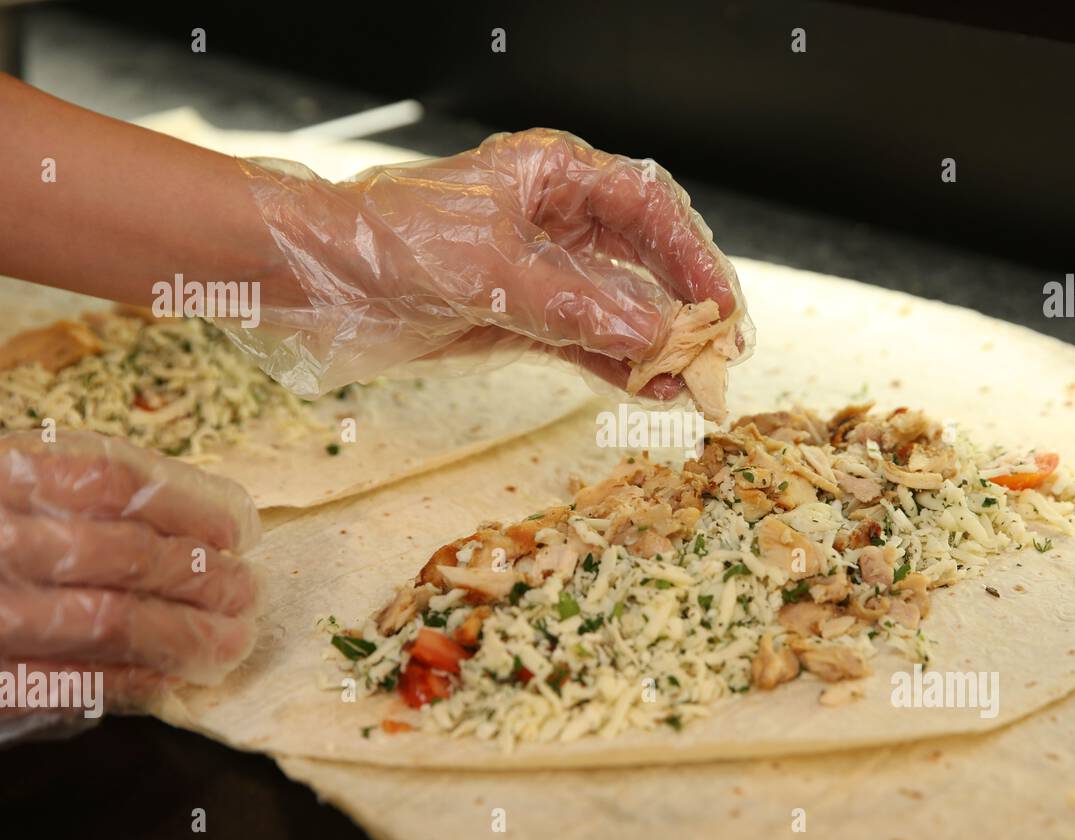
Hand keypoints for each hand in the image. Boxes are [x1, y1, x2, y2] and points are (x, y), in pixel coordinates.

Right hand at [0, 431, 259, 741]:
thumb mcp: (0, 480)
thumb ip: (61, 485)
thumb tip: (180, 522)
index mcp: (2, 475)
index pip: (119, 484)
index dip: (190, 508)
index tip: (233, 530)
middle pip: (130, 555)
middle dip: (203, 578)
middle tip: (246, 592)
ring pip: (115, 622)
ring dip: (187, 635)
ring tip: (231, 640)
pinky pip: (72, 682)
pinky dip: (131, 682)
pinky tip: (167, 681)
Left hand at [233, 129, 746, 397]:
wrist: (316, 278)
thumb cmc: (391, 240)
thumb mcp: (490, 267)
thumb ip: (575, 304)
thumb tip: (652, 334)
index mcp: (554, 175)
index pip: (647, 205)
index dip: (691, 253)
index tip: (719, 301)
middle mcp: (557, 220)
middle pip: (644, 260)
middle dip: (683, 305)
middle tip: (720, 349)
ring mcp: (543, 274)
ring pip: (618, 308)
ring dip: (654, 346)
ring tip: (689, 384)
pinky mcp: (523, 320)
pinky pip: (585, 342)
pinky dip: (616, 367)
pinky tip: (648, 391)